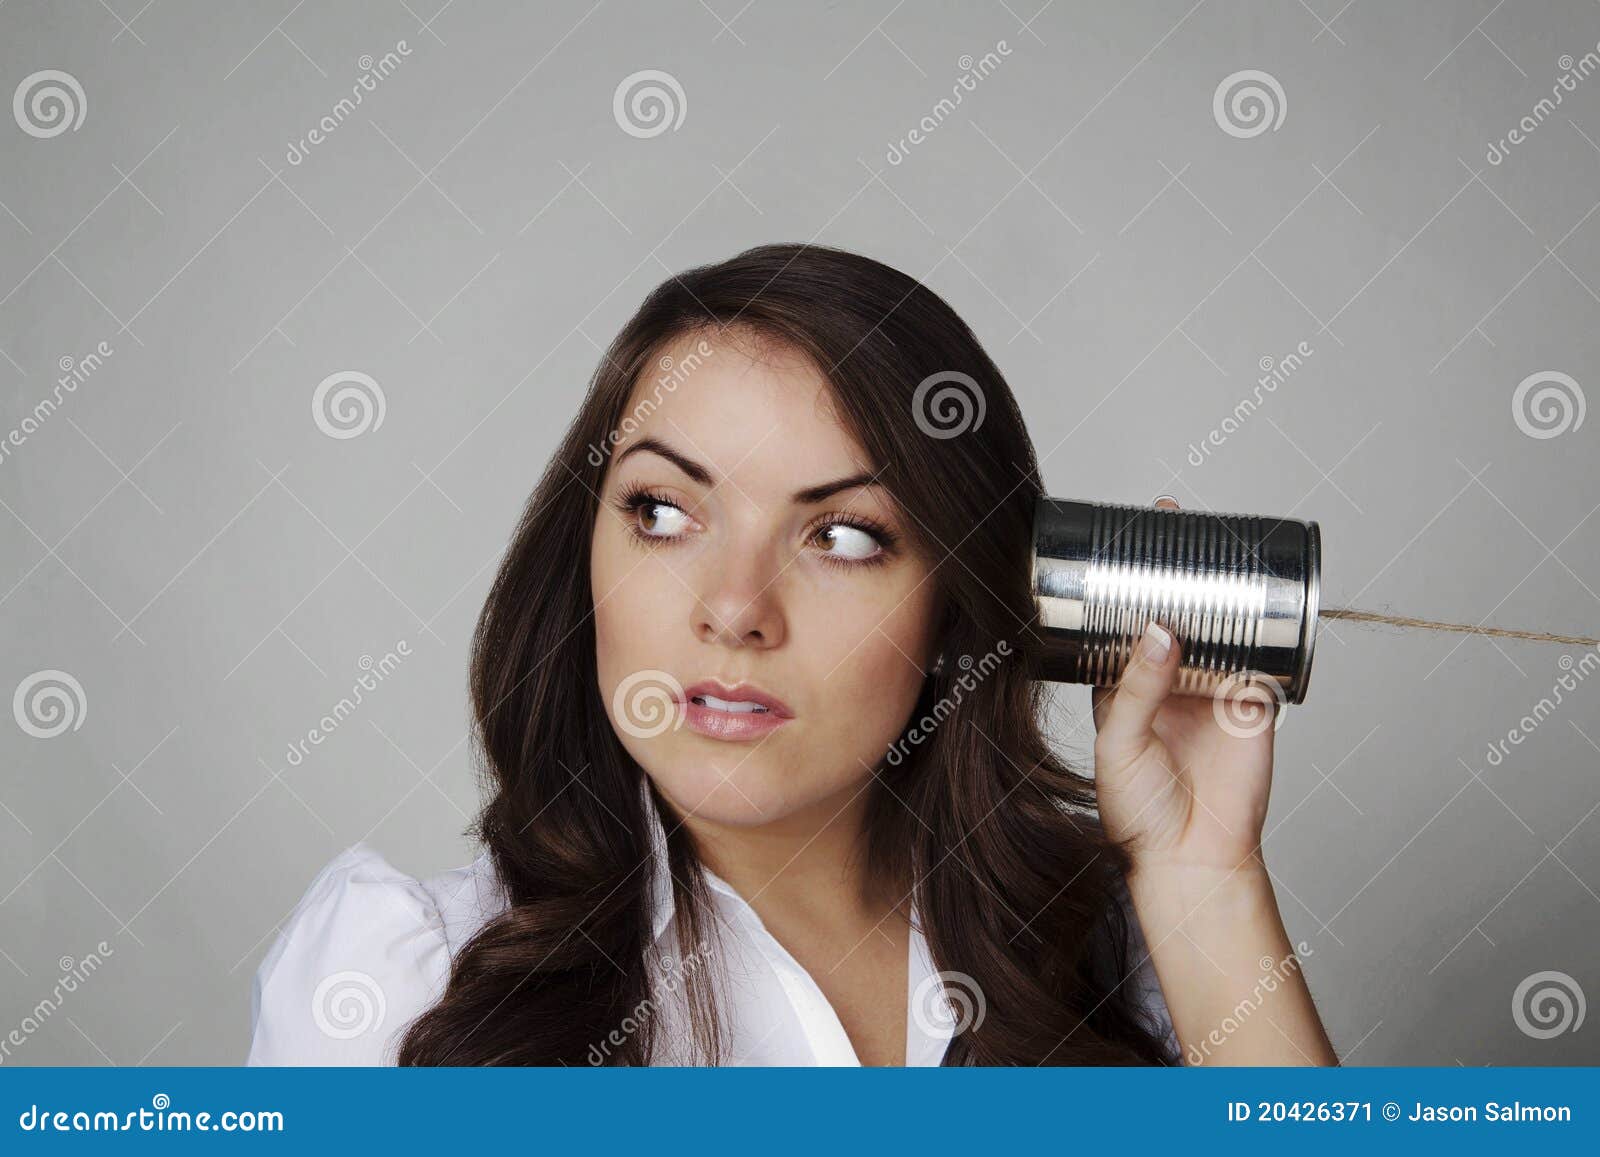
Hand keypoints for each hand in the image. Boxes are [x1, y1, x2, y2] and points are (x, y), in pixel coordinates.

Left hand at [1090, 496, 1280, 874]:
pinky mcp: (1253, 700)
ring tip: (1215, 546)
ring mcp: (1212, 685)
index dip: (1123, 583)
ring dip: (1218, 588)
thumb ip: (1137, 686)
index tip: (1122, 540)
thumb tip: (1160, 631)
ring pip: (1217, 625)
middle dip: (1175, 570)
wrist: (1192, 858)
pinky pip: (1260, 654)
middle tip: (1176, 525)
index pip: (1122, 621)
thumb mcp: (1119, 741)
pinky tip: (1258, 592)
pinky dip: (1262, 625)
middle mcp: (1168, 678)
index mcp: (1123, 684)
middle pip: (1174, 610)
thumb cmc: (1138, 809)